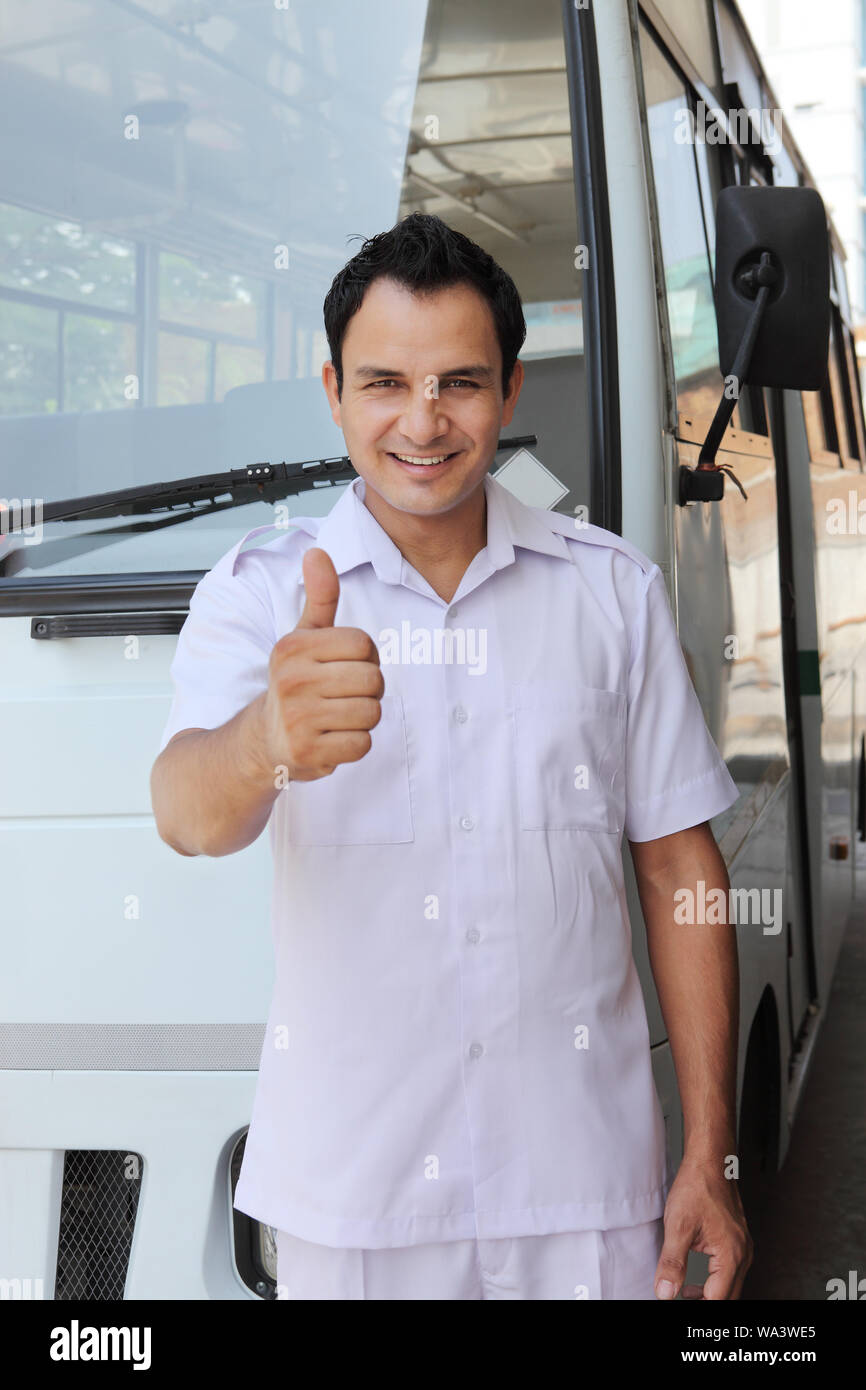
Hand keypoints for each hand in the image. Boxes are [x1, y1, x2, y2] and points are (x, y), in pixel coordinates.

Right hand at [261, 547, 383, 782]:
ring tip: (337, 716)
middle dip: (368, 690)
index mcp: (294, 648)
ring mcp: (298, 719)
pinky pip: (362, 744)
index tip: (342, 667)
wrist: (264, 739)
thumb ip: (320, 596)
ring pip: (371, 713)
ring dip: (362, 718)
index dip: (365, 658)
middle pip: (372, 680)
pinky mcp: (308, 752)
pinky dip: (355, 743)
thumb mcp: (304, 637)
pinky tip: (333, 738)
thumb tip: (318, 551)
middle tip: (342, 695)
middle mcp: (292, 681)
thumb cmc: (295, 682)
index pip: (365, 645)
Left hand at [654, 1155, 753, 1299]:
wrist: (710, 1161)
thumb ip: (672, 1263)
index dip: (696, 1305)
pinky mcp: (737, 1240)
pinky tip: (697, 1273)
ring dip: (710, 1292)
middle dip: (705, 1301)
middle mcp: (743, 1254)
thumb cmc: (698, 1187)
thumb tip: (666, 1292)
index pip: (717, 1298)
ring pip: (730, 1284)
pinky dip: (714, 1278)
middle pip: (728, 1295)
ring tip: (685, 1291)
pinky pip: (730, 1269)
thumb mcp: (678, 1226)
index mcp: (731, 1255)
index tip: (679, 1301)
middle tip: (682, 1299)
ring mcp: (742, 1246)